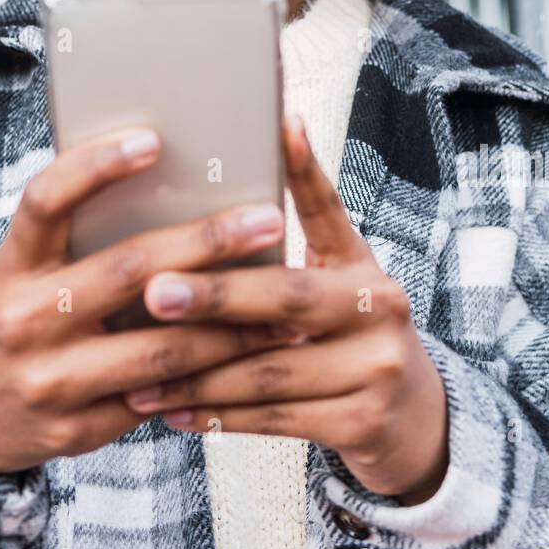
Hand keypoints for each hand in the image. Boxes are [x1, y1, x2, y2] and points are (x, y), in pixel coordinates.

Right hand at [0, 126, 292, 474]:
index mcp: (11, 266)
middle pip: (128, 271)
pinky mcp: (76, 430)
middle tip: (268, 220)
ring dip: (230, 327)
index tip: (153, 140)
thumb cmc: (9, 315)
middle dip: (208, 244)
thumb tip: (165, 181)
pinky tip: (249, 360)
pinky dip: (207, 378)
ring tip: (284, 307)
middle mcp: (25, 319)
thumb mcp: (19, 269)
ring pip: (159, 348)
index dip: (96, 166)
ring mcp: (50, 380)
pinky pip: (157, 398)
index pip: (46, 201)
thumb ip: (74, 237)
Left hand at [123, 114, 449, 504]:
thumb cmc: (349, 332)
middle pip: (286, 297)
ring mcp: (375, 368)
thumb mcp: (339, 277)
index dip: (305, 169)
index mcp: (363, 264)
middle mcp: (379, 308)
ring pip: (269, 369)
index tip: (281, 126)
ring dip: (196, 375)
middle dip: (215, 296)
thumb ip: (300, 231)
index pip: (326, 211)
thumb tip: (270, 142)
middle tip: (155, 291)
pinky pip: (273, 418)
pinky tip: (170, 412)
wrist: (411, 419)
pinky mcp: (361, 422)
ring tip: (138, 374)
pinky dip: (217, 417)